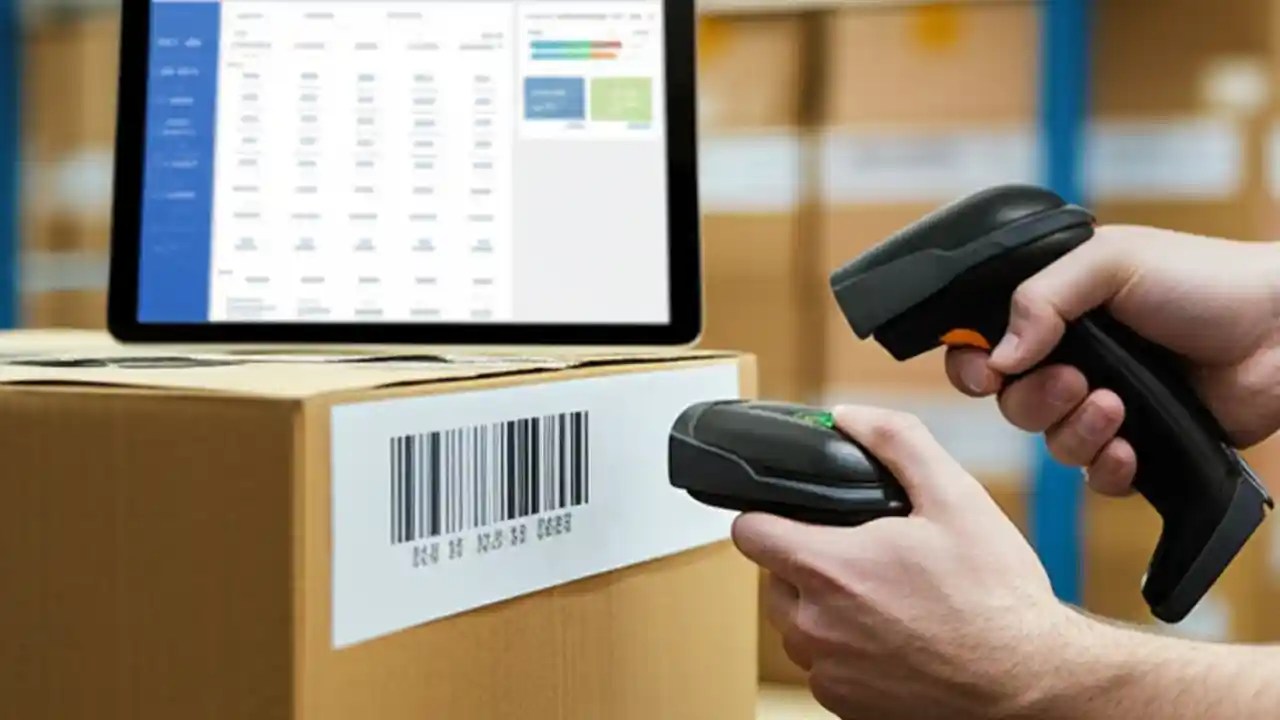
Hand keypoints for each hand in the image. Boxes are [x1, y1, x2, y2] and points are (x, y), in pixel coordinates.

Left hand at [732, 405, 1093, 719]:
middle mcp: (815, 625)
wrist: (1030, 681)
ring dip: (823, 607)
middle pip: (772, 578)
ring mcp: (826, 670)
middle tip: (864, 555)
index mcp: (829, 568)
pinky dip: (845, 649)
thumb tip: (849, 415)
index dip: (769, 515)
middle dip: (806, 561)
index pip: (748, 531)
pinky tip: (891, 636)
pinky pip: (822, 666)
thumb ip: (896, 442)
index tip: (795, 515)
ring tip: (882, 597)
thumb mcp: (954, 497)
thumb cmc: (996, 597)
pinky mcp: (843, 704)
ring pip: (796, 624)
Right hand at [945, 225, 1279, 494]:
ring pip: (1051, 443)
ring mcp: (1107, 406)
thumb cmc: (1207, 280)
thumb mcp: (1111, 261)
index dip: (972, 365)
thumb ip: (1040, 296)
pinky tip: (1130, 449)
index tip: (987, 371)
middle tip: (1075, 379)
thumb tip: (997, 354)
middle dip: (1034, 398)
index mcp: (1056, 313)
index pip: (984, 346)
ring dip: (1075, 431)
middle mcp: (1075, 360)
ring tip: (1117, 406)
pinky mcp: (1142, 447)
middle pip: (1010, 402)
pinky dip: (1106, 468)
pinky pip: (1096, 478)